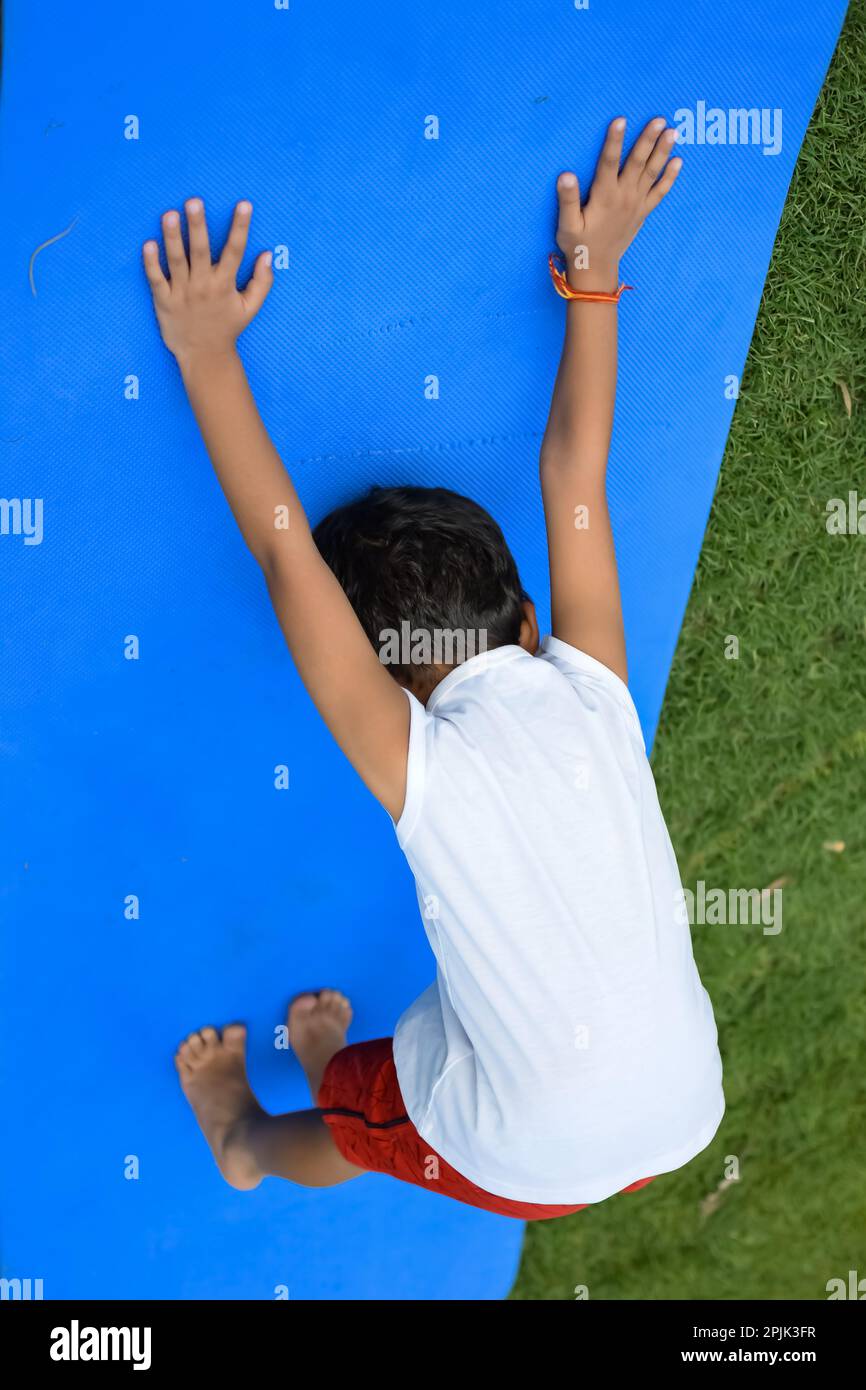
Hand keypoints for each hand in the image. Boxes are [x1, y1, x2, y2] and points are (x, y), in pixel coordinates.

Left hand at [142, 199, 272, 363]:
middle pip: (201, 251)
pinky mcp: (164, 301)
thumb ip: (262, 282)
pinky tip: (148, 244)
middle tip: (194, 201)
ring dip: (173, 237)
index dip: (240, 227)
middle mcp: (203, 286)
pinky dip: (151, 263)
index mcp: (225, 285)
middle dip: (198, 225)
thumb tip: (267, 255)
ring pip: (177, 261)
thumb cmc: (227, 328)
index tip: (244, 204)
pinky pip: (156, 279)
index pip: (235, 251)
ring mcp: (182, 293)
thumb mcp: (250, 308)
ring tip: (170, 214)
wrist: (205, 357)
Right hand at [555, 117, 681, 291]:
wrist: (597, 269)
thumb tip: (566, 175)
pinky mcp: (642, 212)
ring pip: (651, 173)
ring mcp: (636, 204)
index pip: (608, 163)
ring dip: (662, 151)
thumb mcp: (567, 225)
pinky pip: (660, 193)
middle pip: (637, 163)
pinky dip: (670, 177)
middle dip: (647, 140)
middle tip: (659, 119)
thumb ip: (567, 200)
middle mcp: (623, 197)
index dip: (614, 141)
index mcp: (604, 197)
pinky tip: (678, 161)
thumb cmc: (578, 245)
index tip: (620, 120)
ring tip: (673, 131)